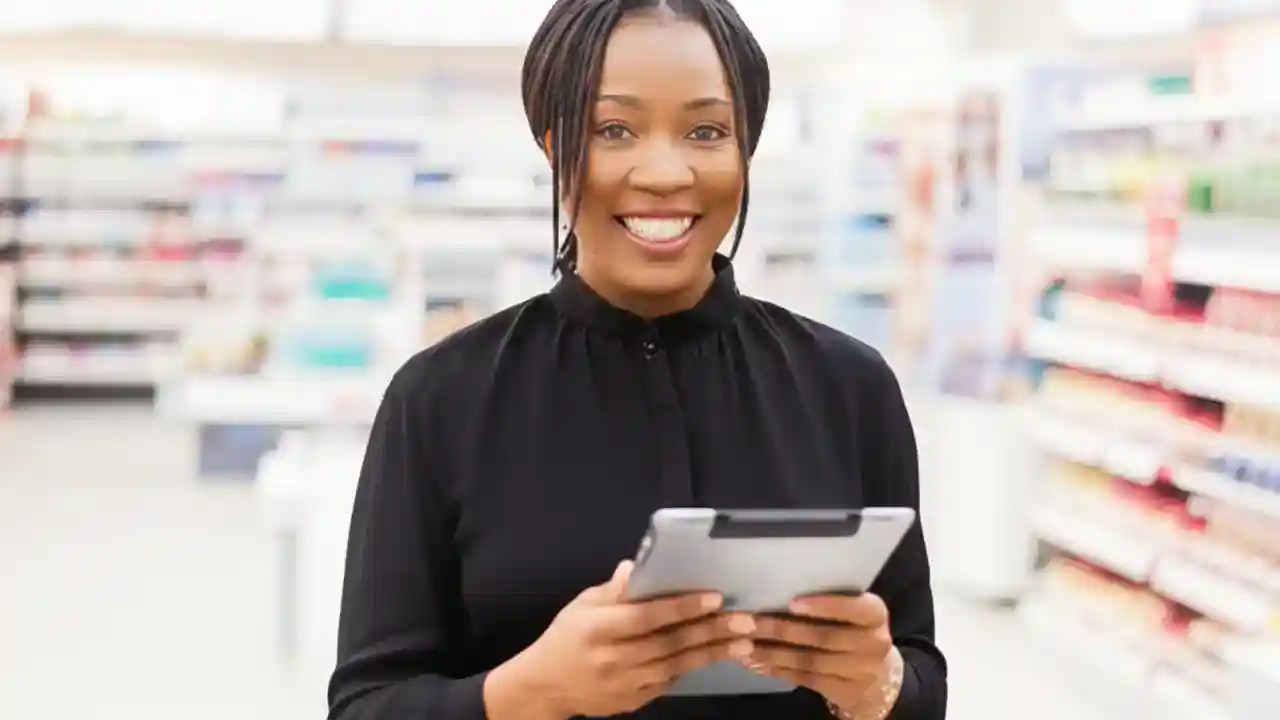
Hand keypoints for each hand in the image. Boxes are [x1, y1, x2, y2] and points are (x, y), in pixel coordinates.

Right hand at [485, 560, 755, 718]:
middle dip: (711, 630)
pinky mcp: (633, 701)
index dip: (682, 607)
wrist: (545, 687)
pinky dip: (692, 667)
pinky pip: (669, 682)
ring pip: (676, 666)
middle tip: (745, 620)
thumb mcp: (581, 606)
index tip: (714, 596)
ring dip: (712, 652)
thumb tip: (638, 566)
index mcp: (598, 629)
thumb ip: (613, 590)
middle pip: (670, 643)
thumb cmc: (564, 638)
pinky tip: (714, 655)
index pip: (647, 616)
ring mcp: (625, 684)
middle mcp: (614, 659)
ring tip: (743, 641)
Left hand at [741, 594, 900, 716]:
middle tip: (748, 623)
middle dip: (781, 629)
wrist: (879, 677)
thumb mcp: (853, 613)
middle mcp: (873, 643)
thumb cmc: (855, 631)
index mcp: (875, 614)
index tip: (792, 602)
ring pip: (810, 661)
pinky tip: (758, 663)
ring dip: (773, 653)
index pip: (854, 608)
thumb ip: (827, 602)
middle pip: (823, 637)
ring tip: (744, 646)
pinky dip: (779, 670)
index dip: (824, 606)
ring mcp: (862, 671)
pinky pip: (807, 679)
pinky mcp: (846, 692)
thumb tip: (775, 590)